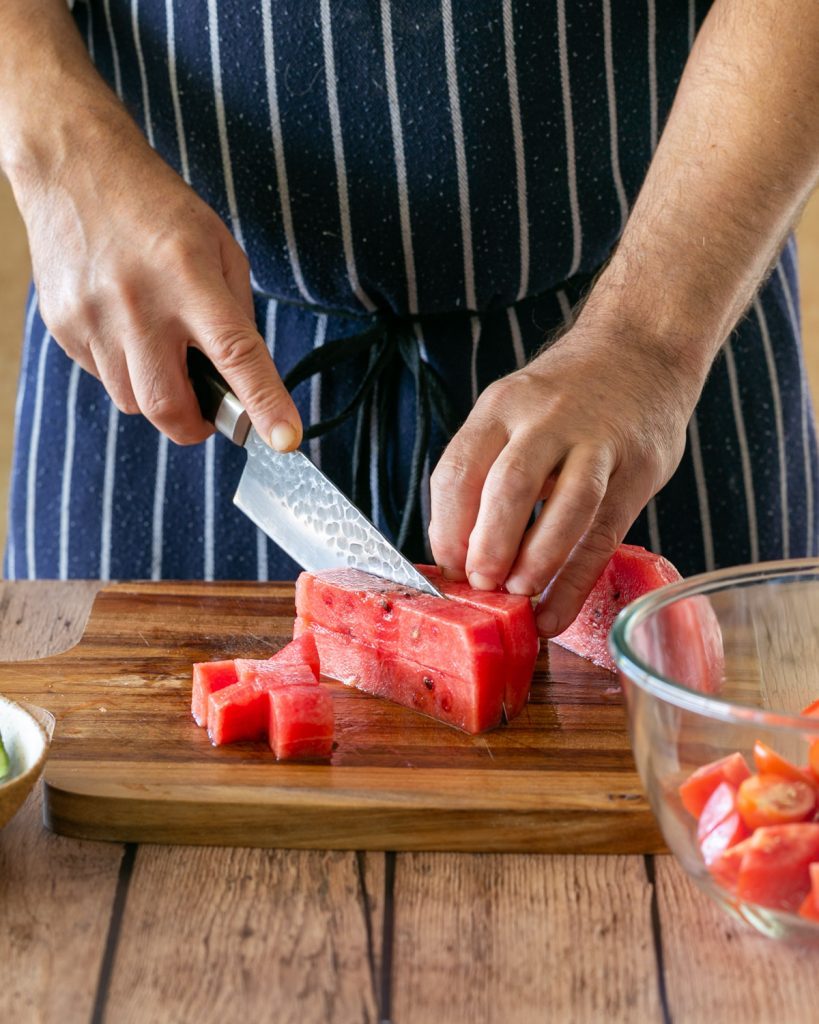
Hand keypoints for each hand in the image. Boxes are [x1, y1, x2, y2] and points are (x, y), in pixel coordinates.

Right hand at [14, 109, 301, 449]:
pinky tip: (127, 329)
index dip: (262, 404)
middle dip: (195, 425)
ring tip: (163, 350)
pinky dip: (126, 371)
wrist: (75, 168)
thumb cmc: (157, 208)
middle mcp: (139, 303)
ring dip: (159, 394)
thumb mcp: (220, 248)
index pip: (235, 354)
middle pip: (169, 406)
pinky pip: (104, 379)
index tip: (283, 439)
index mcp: (191, 278)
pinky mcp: (64, 327)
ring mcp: (93, 318)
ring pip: (134, 402)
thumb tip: (245, 378)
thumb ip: (237, 315)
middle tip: (208, 409)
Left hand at [428, 311, 704, 636]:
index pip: (459, 470)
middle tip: (480, 586)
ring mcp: (597, 442)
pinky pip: (603, 533)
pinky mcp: (638, 468)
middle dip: (488, 546)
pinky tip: (554, 611)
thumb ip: (488, 468)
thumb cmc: (566, 396)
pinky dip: (575, 580)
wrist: (641, 347)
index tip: (447, 569)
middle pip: (507, 487)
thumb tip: (459, 551)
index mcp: (501, 408)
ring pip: (565, 506)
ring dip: (535, 561)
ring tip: (517, 597)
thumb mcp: (515, 412)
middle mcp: (546, 419)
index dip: (447, 529)